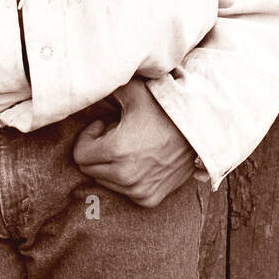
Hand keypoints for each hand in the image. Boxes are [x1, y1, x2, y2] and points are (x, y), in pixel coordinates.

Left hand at [72, 76, 196, 208]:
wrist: (199, 130)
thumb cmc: (164, 108)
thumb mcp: (133, 91)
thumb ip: (107, 86)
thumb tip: (90, 79)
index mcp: (116, 150)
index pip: (79, 154)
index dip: (89, 137)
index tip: (105, 126)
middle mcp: (125, 176)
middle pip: (89, 169)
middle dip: (98, 150)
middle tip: (117, 134)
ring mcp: (138, 190)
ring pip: (105, 181)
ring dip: (112, 164)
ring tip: (132, 145)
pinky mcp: (149, 199)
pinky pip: (124, 192)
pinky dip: (127, 178)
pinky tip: (141, 159)